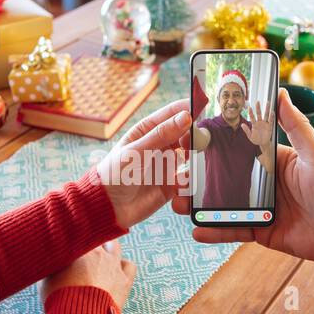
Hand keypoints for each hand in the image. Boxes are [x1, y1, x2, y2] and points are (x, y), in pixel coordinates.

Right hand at [39, 239, 136, 311]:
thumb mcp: (47, 278)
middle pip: (96, 236)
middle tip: (82, 248)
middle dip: (89, 240)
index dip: (72, 236)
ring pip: (114, 245)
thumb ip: (52, 265)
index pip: (77, 233)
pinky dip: (123, 265)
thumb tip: (51, 260)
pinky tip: (116, 269)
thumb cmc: (59, 298)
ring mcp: (113, 265)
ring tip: (100, 254)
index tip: (67, 239)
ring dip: (108, 247)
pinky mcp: (124, 281)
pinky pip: (129, 265)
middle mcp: (98, 252)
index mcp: (79, 248)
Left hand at [95, 99, 190, 228]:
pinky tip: (184, 179)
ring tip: (190, 159)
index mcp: (148, 130)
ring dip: (195, 155)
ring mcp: (167, 164)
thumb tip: (185, 116)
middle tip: (198, 139)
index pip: (172, 114)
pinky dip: (191, 177)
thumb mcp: (137, 151)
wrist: (110, 207)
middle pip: (186, 133)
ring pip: (190, 154)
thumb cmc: (116, 173)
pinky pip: (189, 177)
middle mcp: (160, 145)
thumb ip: (162, 134)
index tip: (203, 105)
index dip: (188, 108)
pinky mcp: (173, 184)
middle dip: (195, 134)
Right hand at [174, 89, 313, 265]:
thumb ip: (296, 127)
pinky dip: (216, 231)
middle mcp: (264, 182)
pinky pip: (234, 230)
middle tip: (174, 173)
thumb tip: (281, 92)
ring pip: (224, 204)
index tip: (191, 137)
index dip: (216, 143)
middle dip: (200, 176)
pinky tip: (197, 231)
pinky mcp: (262, 232)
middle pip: (225, 177)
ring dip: (201, 204)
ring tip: (178, 203)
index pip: (240, 147)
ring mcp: (261, 208)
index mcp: (275, 159)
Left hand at [240, 100, 273, 149]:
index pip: (252, 117)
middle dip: (258, 108)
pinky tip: (272, 112)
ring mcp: (265, 124)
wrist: (263, 143)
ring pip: (266, 115)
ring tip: (267, 103)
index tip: (249, 107)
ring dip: (266, 109)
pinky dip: (271, 116)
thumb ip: (246, 130)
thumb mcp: (250, 136)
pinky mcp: (269, 126)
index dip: (251, 112)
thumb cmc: (256, 140)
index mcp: (254, 124)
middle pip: (259, 114)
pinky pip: (270, 121)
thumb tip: (242, 124)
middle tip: (257, 101)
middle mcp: (260, 122)